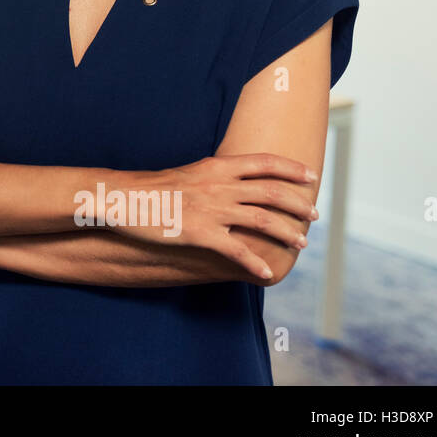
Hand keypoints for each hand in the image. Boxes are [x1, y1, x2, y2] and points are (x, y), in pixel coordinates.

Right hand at [109, 154, 318, 281]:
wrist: (123, 199)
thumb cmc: (152, 188)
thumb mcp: (189, 173)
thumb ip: (215, 176)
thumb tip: (235, 182)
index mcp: (217, 167)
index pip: (264, 162)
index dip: (292, 168)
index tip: (311, 177)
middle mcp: (219, 185)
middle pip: (271, 192)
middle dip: (298, 204)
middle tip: (313, 215)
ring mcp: (211, 209)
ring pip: (262, 220)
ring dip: (286, 233)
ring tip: (301, 243)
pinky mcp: (200, 233)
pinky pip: (236, 250)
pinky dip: (254, 264)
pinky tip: (265, 274)